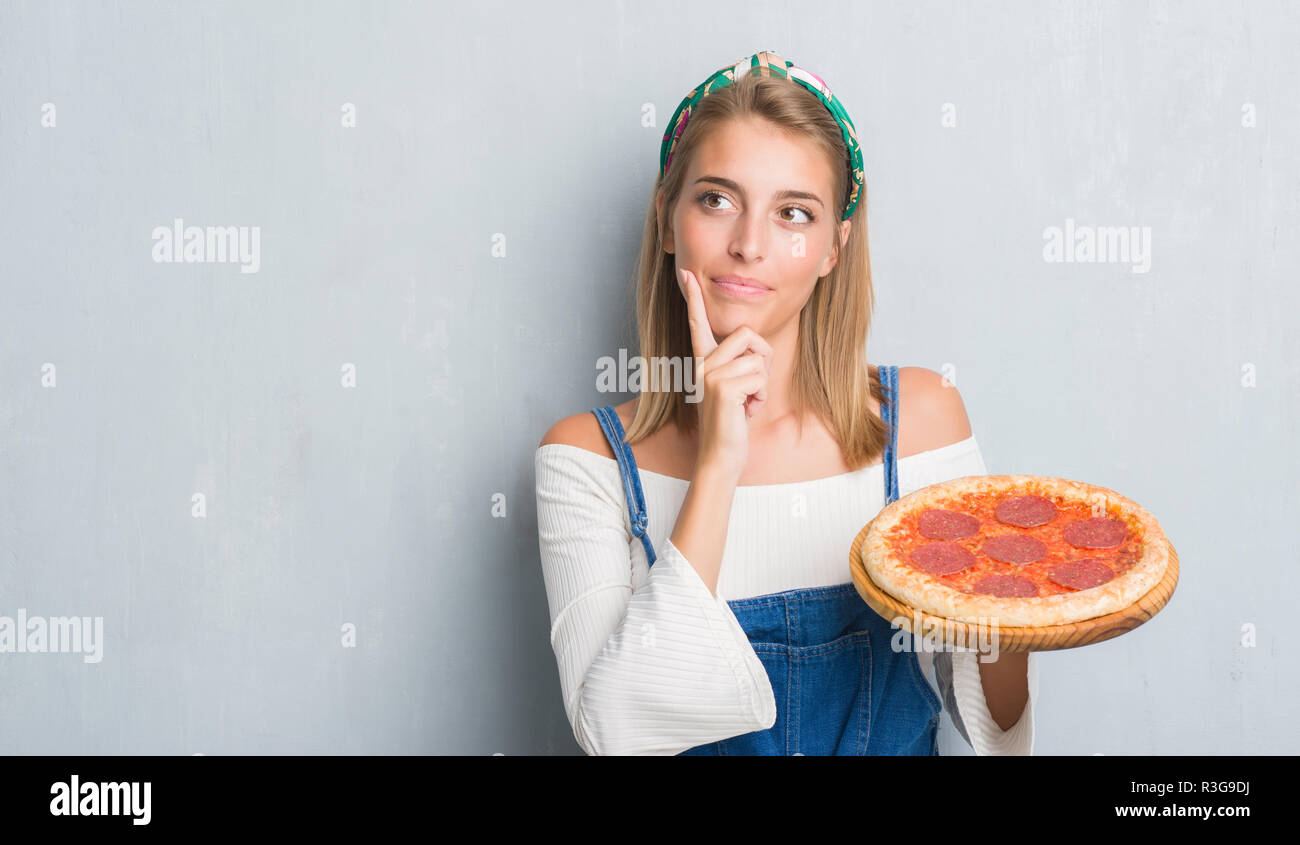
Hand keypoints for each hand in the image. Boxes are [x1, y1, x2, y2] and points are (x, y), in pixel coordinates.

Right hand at [678, 268, 771, 484]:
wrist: (721, 456)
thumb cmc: (732, 424)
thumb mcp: (737, 389)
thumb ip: (741, 365)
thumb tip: (756, 347)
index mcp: (703, 362)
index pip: (698, 324)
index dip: (694, 298)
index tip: (686, 273)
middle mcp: (702, 364)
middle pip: (749, 335)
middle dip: (763, 360)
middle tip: (751, 388)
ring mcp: (710, 375)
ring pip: (759, 359)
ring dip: (762, 385)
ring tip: (745, 404)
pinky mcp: (722, 388)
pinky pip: (760, 377)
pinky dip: (761, 397)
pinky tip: (745, 412)